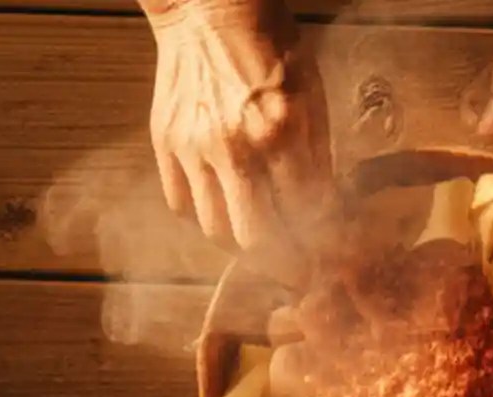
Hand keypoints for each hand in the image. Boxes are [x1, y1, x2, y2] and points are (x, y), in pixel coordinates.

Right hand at [142, 0, 336, 274]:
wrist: (211, 9)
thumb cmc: (271, 46)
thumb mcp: (314, 97)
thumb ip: (317, 158)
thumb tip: (324, 212)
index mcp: (283, 132)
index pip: (305, 218)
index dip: (319, 250)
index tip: (327, 265)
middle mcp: (236, 146)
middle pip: (256, 240)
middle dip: (281, 266)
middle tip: (296, 274)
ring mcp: (194, 147)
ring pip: (216, 230)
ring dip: (242, 245)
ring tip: (261, 243)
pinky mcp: (164, 142)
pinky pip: (182, 205)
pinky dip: (205, 217)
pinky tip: (225, 209)